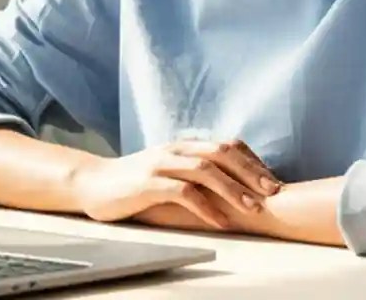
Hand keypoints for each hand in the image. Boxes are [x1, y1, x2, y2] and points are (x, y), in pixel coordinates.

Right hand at [69, 139, 282, 229]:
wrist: (93, 183)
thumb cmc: (133, 182)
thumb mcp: (167, 170)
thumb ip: (192, 172)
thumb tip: (228, 185)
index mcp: (183, 145)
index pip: (226, 145)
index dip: (252, 161)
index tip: (271, 181)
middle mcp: (175, 149)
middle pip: (221, 153)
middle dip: (250, 172)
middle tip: (273, 192)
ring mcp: (161, 165)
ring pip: (205, 170)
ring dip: (232, 189)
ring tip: (252, 208)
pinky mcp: (149, 183)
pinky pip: (183, 192)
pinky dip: (205, 207)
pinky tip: (219, 221)